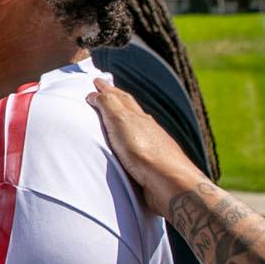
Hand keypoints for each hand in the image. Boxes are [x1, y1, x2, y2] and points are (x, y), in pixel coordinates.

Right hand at [87, 78, 197, 210]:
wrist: (168, 182)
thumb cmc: (144, 151)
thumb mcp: (121, 120)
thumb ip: (108, 104)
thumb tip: (96, 92)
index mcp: (137, 117)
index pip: (120, 98)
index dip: (107, 89)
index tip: (97, 81)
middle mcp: (146, 129)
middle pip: (130, 109)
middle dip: (117, 99)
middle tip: (106, 91)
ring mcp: (152, 146)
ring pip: (136, 127)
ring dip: (124, 119)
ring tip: (116, 117)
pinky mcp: (151, 165)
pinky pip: (138, 146)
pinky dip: (130, 140)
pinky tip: (129, 146)